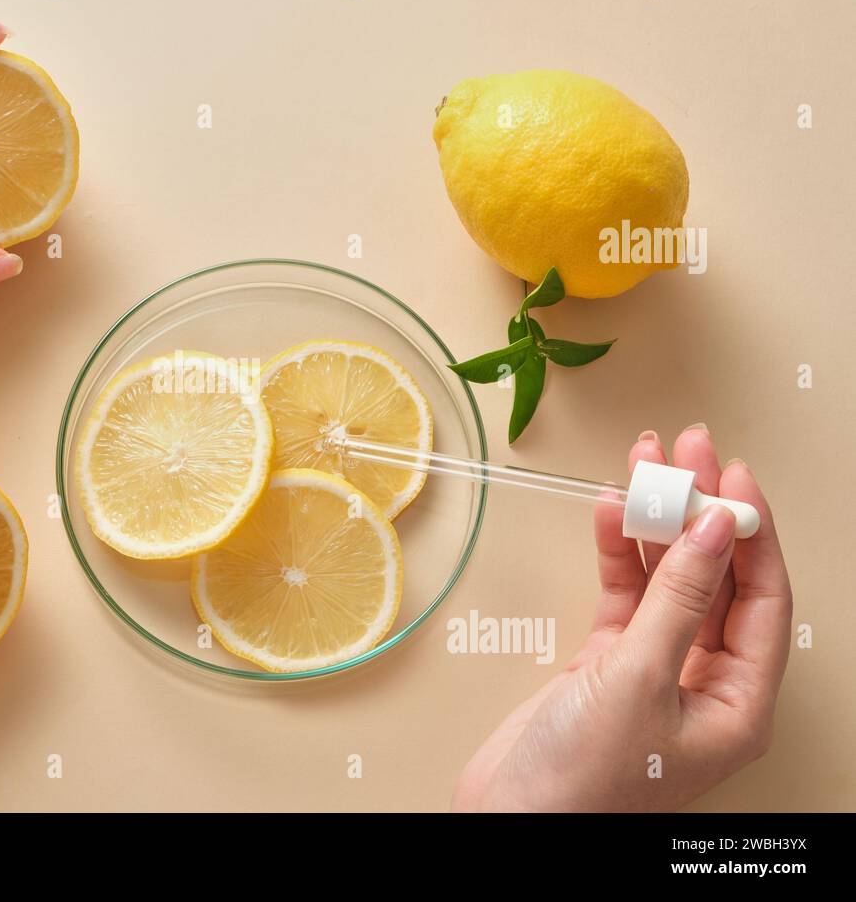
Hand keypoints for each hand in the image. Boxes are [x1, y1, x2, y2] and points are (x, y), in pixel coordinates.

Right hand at [452, 426, 791, 810]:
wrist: (507, 819)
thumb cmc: (583, 781)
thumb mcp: (639, 681)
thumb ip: (679, 600)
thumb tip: (717, 529)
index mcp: (740, 704)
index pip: (763, 599)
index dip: (750, 532)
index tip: (731, 475)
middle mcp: (705, 683)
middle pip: (716, 578)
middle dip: (701, 511)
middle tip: (688, 451)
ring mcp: (654, 670)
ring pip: (666, 579)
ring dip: (654, 522)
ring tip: (645, 465)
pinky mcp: (607, 664)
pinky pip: (623, 595)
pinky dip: (614, 552)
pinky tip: (608, 512)